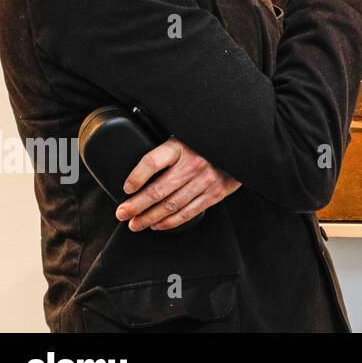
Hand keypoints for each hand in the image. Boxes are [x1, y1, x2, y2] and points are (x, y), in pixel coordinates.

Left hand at [116, 138, 240, 231]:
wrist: (239, 147)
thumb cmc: (204, 144)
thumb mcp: (183, 137)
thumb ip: (164, 151)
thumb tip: (137, 172)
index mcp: (181, 146)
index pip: (152, 162)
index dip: (136, 176)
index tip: (126, 188)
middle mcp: (193, 164)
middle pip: (158, 190)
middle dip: (136, 206)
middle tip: (122, 214)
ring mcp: (206, 180)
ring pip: (171, 205)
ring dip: (149, 218)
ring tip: (135, 224)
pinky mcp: (216, 193)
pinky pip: (189, 212)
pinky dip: (170, 222)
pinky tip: (158, 225)